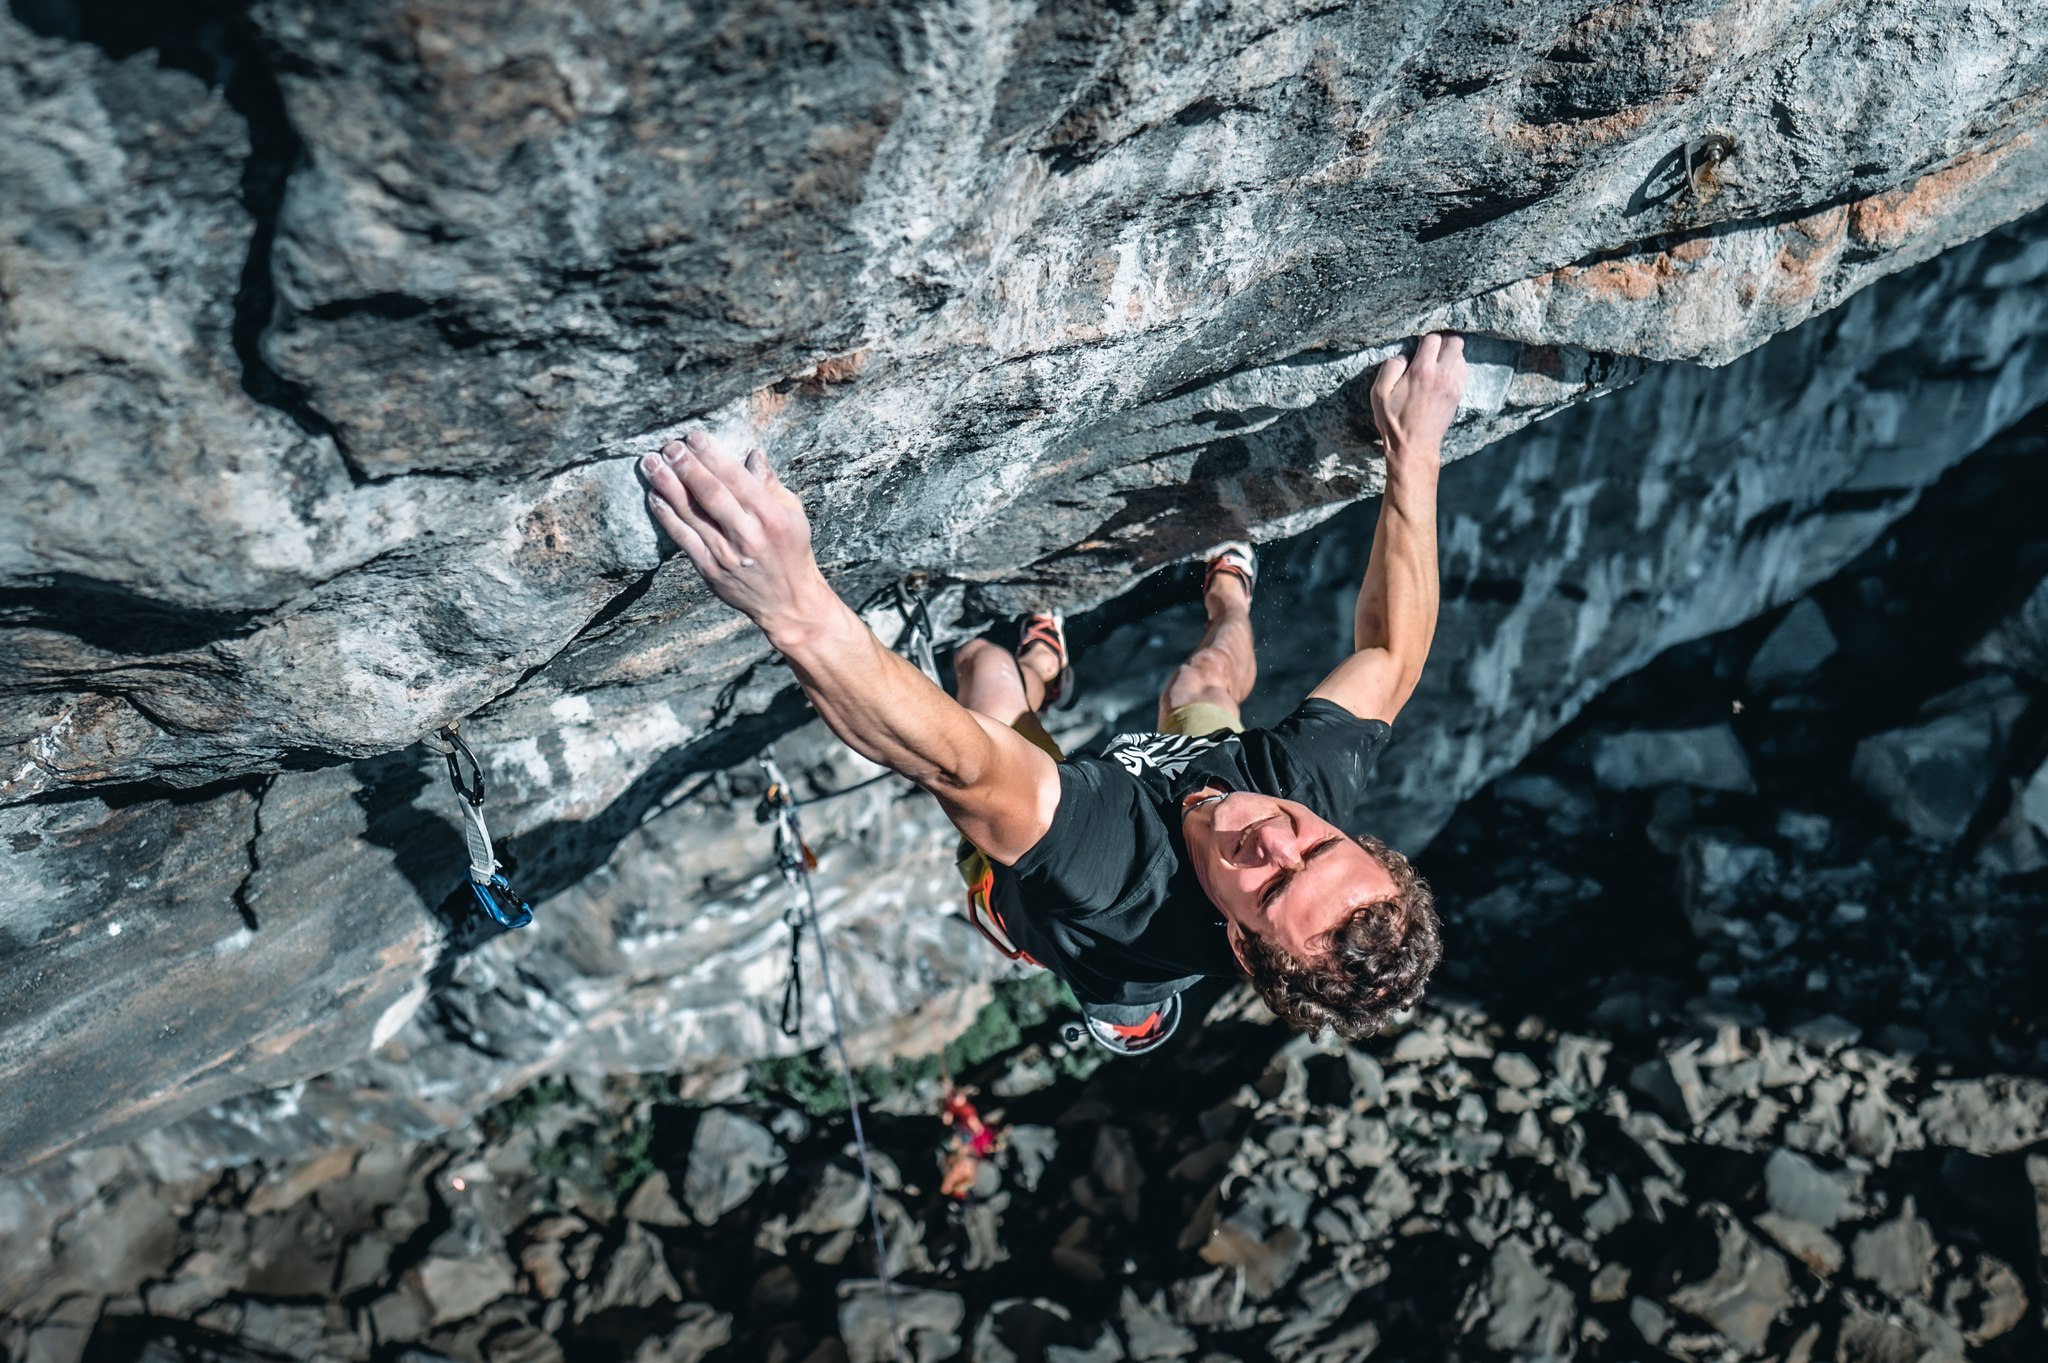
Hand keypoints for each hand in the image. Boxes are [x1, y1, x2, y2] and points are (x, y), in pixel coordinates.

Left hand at [643, 431, 828, 641]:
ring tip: (651, 463)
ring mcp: (726, 554)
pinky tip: (654, 497)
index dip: (712, 455)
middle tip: (668, 446)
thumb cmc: (792, 552)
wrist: (788, 602)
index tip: (694, 436)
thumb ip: (769, 485)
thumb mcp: (793, 514)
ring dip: (668, 486)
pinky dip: (667, 517)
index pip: (736, 479)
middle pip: (711, 494)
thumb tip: (754, 454)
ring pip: (692, 514)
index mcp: (770, 516)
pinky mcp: (710, 570)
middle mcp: (747, 534)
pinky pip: (684, 539)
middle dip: (686, 467)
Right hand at [1370, 333, 1466, 480]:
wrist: (1414, 446)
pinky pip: (1463, 370)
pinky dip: (1455, 367)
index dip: (1425, 338)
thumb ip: (1390, 368)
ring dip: (1450, 354)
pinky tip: (1443, 374)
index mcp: (1421, 371)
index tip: (1418, 343)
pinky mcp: (1458, 394)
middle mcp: (1442, 375)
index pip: (1433, 338)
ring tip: (1437, 361)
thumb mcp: (1379, 393)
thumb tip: (1403, 355)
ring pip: (1461, 355)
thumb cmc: (1394, 421)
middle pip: (1455, 341)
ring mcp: (1453, 385)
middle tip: (1432, 348)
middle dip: (1444, 340)